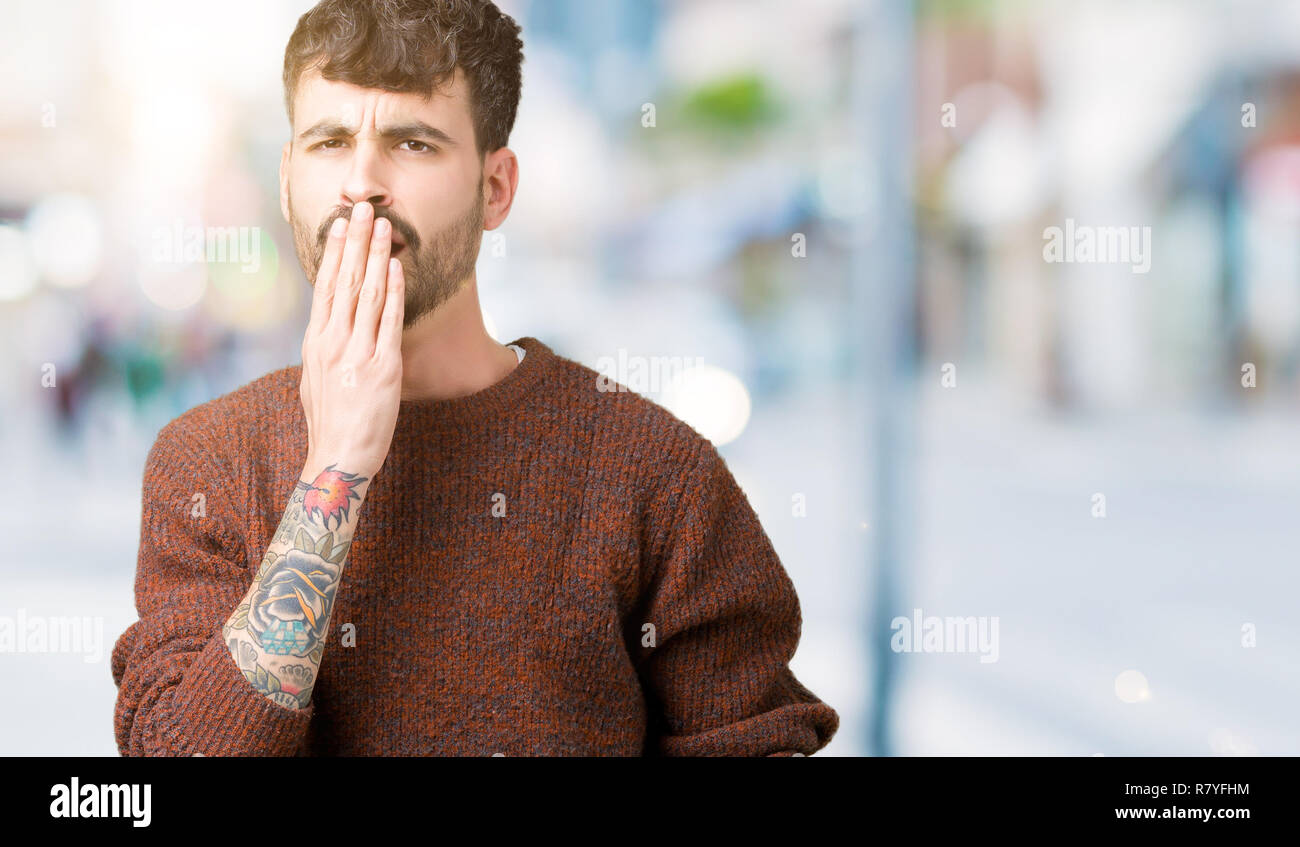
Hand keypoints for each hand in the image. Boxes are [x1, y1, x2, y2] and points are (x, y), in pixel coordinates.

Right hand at [298, 201, 404, 478]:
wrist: (338, 458)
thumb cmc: (331, 424)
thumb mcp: (316, 380)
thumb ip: (324, 350)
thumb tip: (329, 330)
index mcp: (315, 343)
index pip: (325, 287)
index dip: (334, 253)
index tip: (341, 225)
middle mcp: (333, 342)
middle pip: (344, 281)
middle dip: (355, 241)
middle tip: (362, 208)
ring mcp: (357, 353)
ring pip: (366, 294)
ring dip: (376, 256)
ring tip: (384, 226)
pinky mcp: (382, 368)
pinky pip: (389, 321)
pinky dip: (393, 291)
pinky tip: (396, 267)